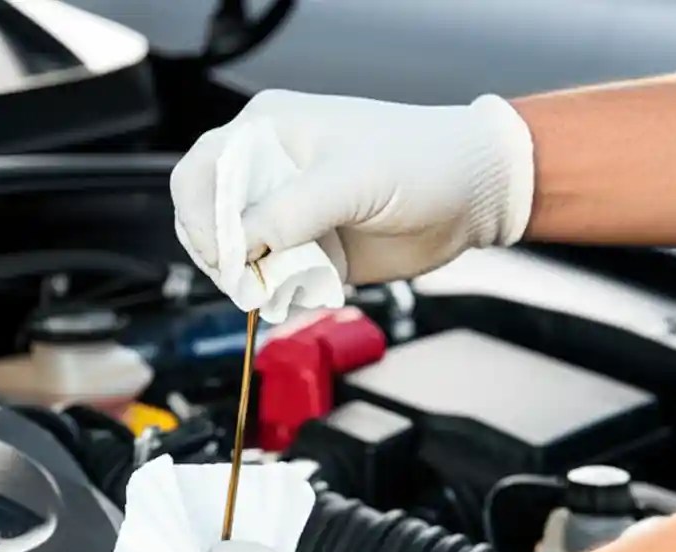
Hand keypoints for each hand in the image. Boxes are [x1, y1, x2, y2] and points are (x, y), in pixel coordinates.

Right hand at [170, 90, 534, 286]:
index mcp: (267, 132)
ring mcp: (288, 214)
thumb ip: (290, 211)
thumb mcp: (352, 179)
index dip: (201, 218)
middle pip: (207, 219)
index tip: (225, 255)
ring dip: (250, 281)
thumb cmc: (423, 160)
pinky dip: (276, 296)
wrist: (474, 195)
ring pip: (236, 257)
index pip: (201, 173)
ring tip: (282, 289)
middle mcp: (269, 171)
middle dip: (221, 255)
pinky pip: (271, 280)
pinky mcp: (308, 250)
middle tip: (248, 280)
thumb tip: (239, 245)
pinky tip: (301, 295)